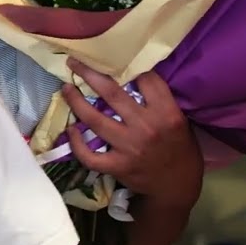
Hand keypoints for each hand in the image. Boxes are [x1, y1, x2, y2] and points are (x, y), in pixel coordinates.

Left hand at [61, 58, 201, 204]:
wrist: (177, 187)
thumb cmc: (179, 149)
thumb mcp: (178, 121)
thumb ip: (159, 102)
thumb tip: (132, 76)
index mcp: (166, 113)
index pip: (145, 80)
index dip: (127, 66)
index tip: (111, 57)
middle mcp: (146, 127)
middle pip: (112, 93)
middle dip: (90, 74)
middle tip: (74, 62)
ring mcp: (129, 147)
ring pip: (95, 119)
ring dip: (76, 102)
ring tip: (66, 89)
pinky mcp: (117, 166)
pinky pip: (89, 154)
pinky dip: (76, 142)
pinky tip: (71, 130)